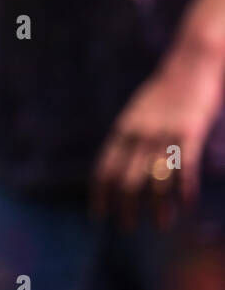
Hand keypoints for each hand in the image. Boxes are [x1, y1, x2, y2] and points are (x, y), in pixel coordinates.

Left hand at [93, 50, 224, 229]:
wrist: (191, 62)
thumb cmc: (166, 90)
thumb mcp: (138, 112)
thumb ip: (131, 137)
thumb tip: (127, 164)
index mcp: (123, 130)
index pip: (103, 169)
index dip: (100, 194)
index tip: (99, 216)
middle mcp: (138, 134)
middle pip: (125, 179)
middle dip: (125, 207)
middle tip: (128, 227)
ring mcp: (163, 134)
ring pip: (155, 180)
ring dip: (158, 207)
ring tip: (162, 224)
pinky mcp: (189, 132)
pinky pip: (184, 168)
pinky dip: (184, 190)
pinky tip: (187, 205)